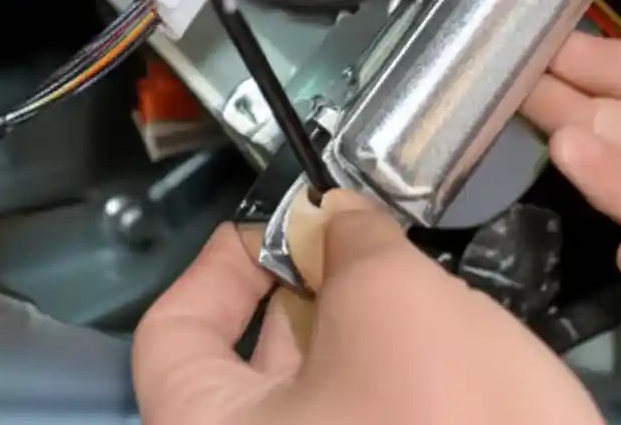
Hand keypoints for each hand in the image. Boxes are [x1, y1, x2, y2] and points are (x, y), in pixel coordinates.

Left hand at [132, 191, 601, 424]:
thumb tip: (335, 215)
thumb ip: (349, 240)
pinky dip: (385, 373)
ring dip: (353, 329)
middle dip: (304, 288)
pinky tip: (435, 340)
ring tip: (404, 283)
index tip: (281, 224)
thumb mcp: (390, 299)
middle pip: (248, 362)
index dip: (223, 263)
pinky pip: (363, 416)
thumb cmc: (448, 414)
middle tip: (355, 243)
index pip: (172, 334)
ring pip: (314, 392)